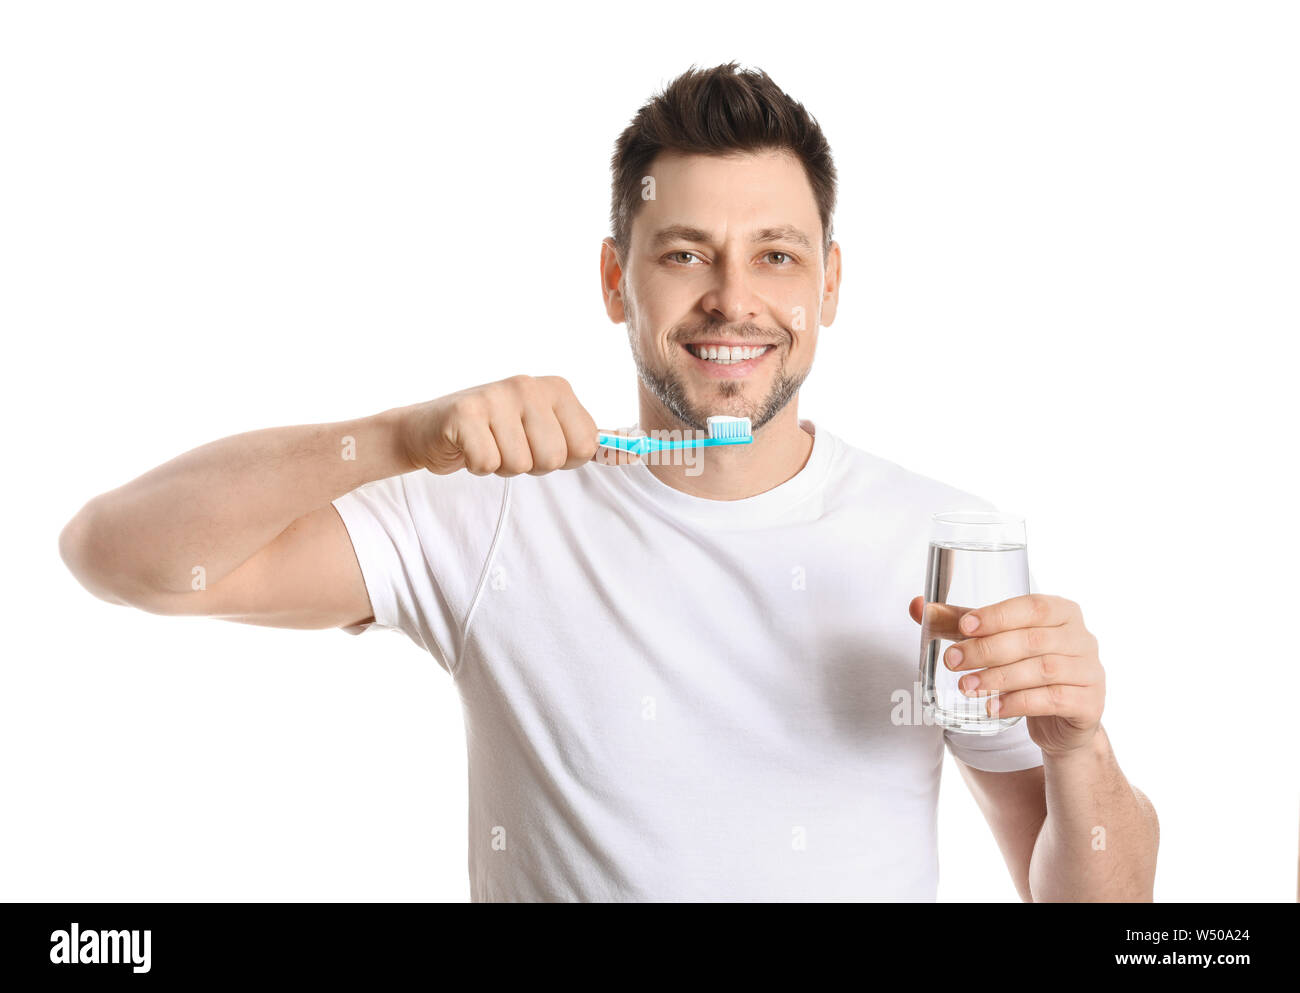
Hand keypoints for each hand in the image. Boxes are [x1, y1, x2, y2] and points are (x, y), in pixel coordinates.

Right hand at [400, 375, 634, 475]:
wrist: (432, 429)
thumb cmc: (496, 434)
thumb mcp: (545, 431)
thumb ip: (586, 441)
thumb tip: (635, 454)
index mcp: (557, 388)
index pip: (586, 445)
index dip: (564, 459)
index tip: (540, 445)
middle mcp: (529, 385)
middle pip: (555, 458)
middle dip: (531, 465)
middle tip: (509, 446)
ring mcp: (496, 395)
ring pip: (521, 464)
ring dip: (502, 466)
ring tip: (489, 444)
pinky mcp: (465, 413)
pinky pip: (489, 464)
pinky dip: (477, 466)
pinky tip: (469, 446)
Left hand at [908, 593, 1104, 754]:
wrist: (1063, 719)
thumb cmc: (1028, 668)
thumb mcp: (997, 642)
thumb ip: (960, 624)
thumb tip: (916, 606)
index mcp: (1062, 612)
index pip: (1032, 606)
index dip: (998, 615)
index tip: (964, 626)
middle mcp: (1082, 638)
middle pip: (1033, 640)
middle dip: (988, 650)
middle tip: (952, 662)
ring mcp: (1090, 671)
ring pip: (1043, 670)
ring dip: (999, 678)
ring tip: (966, 687)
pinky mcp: (1090, 703)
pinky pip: (1054, 700)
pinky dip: (1019, 703)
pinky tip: (993, 707)